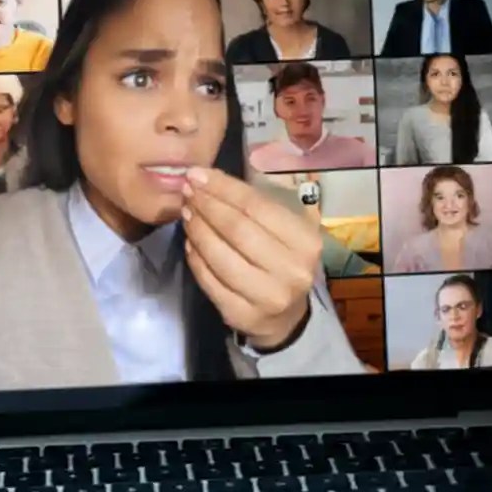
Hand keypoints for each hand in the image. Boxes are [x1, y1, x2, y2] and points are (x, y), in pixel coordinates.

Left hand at [182, 167, 322, 350]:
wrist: (287, 316)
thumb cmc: (284, 261)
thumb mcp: (287, 231)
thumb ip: (258, 206)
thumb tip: (208, 180)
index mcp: (305, 242)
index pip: (257, 207)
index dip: (223, 188)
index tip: (198, 175)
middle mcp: (291, 270)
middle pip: (237, 229)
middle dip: (207, 206)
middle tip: (187, 191)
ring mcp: (266, 296)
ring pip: (220, 256)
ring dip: (198, 230)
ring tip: (187, 213)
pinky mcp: (241, 315)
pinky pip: (209, 281)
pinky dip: (195, 259)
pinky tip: (190, 243)